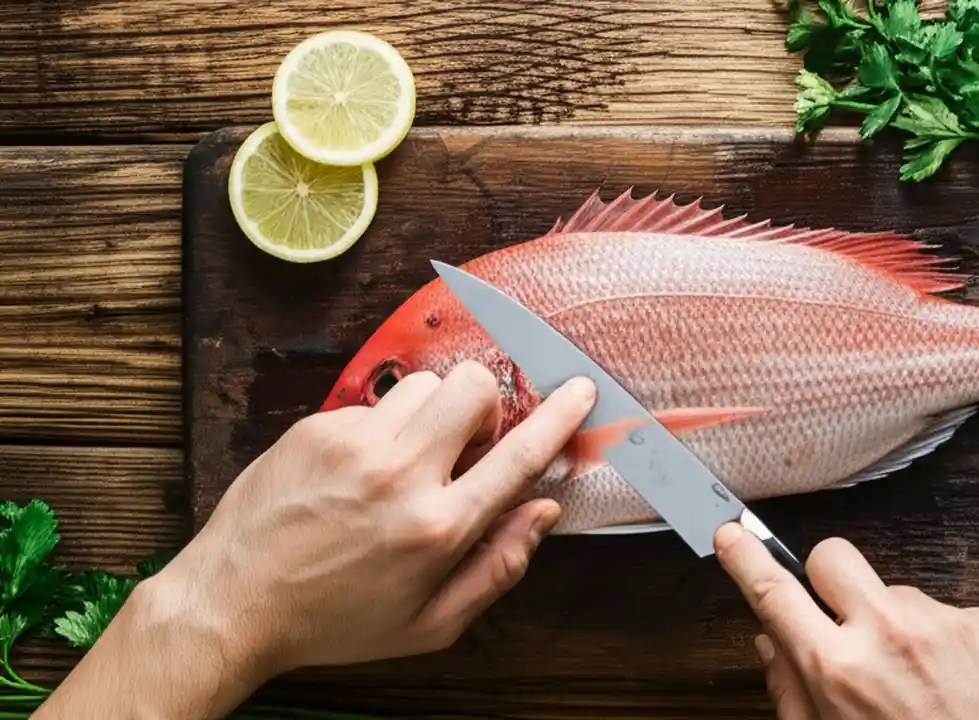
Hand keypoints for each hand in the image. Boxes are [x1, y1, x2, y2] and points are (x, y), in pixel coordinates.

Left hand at [36, 362, 595, 718]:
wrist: (234, 601)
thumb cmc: (335, 621)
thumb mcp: (430, 626)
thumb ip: (498, 568)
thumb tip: (543, 513)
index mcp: (438, 528)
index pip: (519, 455)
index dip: (559, 417)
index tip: (578, 391)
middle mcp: (400, 475)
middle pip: (474, 387)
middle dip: (487, 406)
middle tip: (468, 444)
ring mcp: (354, 443)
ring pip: (427, 384)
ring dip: (435, 413)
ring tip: (410, 457)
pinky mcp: (317, 427)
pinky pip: (375, 403)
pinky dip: (383, 428)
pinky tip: (359, 471)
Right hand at [714, 524, 978, 719]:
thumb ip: (793, 693)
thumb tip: (771, 643)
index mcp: (837, 671)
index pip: (774, 593)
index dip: (745, 558)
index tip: (732, 534)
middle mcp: (887, 634)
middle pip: (833, 556)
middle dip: (827, 578)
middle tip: (838, 615)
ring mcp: (941, 623)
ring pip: (895, 593)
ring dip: (895, 625)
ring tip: (918, 681)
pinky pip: (947, 614)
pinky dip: (944, 643)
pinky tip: (955, 685)